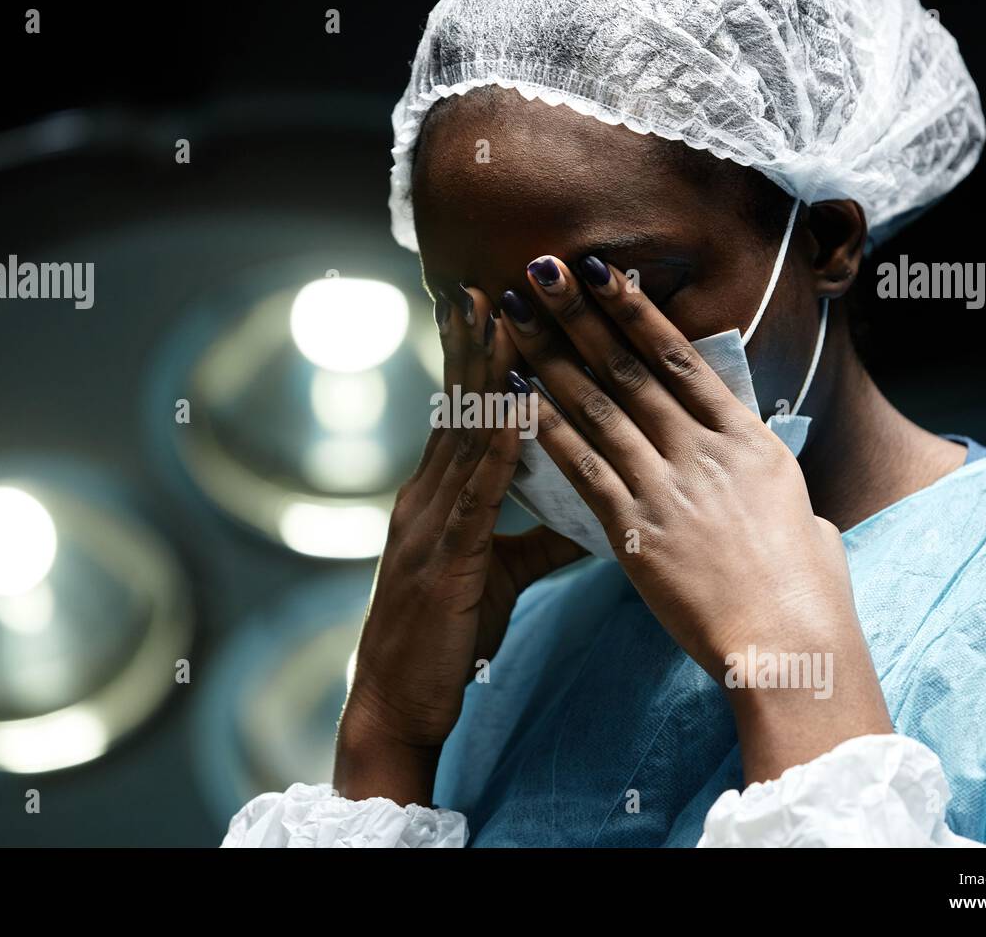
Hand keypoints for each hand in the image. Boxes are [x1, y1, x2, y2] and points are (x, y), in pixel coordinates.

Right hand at [335, 285, 584, 804]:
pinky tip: (517, 409)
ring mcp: (429, 524)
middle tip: (489, 282)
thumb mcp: (499, 575)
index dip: (474, 359)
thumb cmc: (446, 638)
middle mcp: (426, 498)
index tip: (489, 306)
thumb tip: (586, 508)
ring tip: (503, 320)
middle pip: (456, 407)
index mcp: (437, 499)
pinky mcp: (445, 558)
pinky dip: (498, 447)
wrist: (399, 703)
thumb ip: (536, 534)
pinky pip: (476, 493)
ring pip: (462, 436)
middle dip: (473, 343)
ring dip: (485, 375)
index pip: (459, 414)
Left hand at [498, 255, 890, 782]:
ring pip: (597, 406)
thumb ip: (770, 485)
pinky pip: (580, 466)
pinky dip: (544, 428)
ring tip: (513, 317)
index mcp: (746, 440)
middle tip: (537, 271)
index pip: (681, 359)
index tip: (601, 272)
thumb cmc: (807, 588)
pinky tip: (513, 399)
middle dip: (578, 315)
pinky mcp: (635, 529)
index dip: (634, 312)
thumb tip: (771, 478)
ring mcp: (667, 486)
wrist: (790, 641)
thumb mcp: (803, 515)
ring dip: (549, 356)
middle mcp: (703, 451)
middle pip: (628, 368)